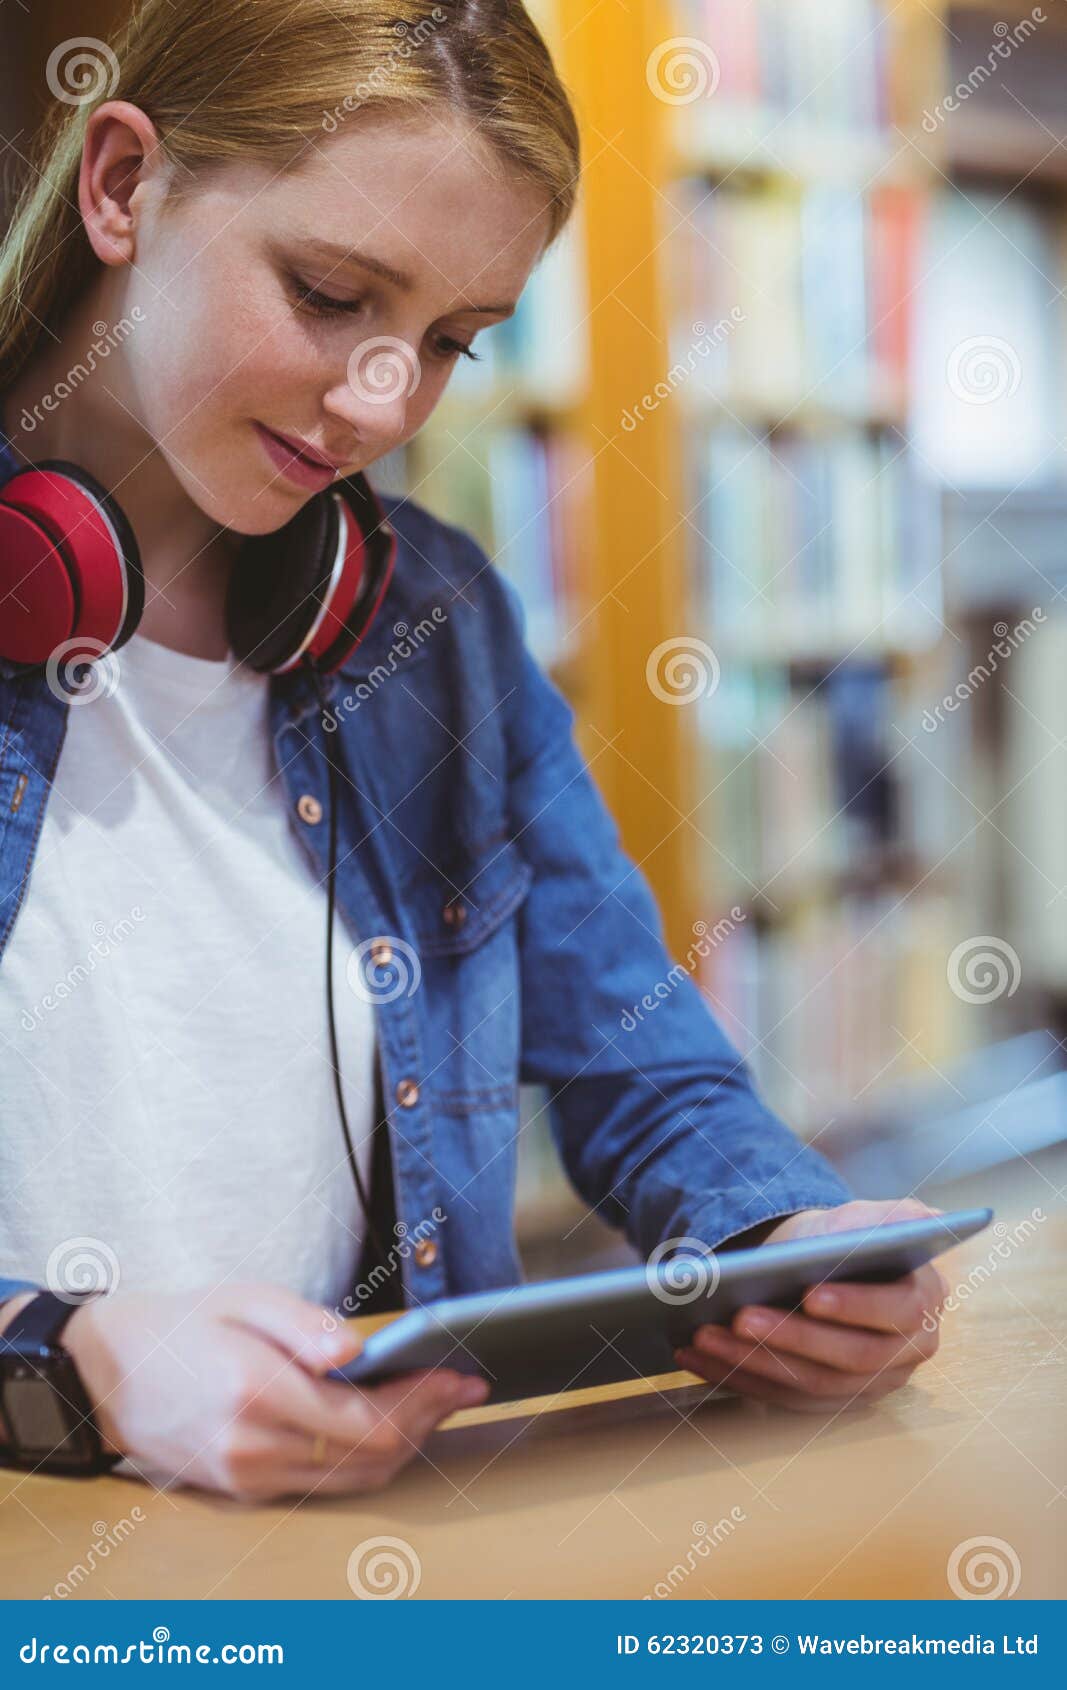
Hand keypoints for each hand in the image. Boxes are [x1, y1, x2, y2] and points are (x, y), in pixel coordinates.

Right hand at [60, 1282, 488, 1500]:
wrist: (107, 1371)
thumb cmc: (183, 1323)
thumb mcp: (244, 1297)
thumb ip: (304, 1322)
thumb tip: (358, 1349)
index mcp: (257, 1391)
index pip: (366, 1418)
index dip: (425, 1401)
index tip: (463, 1376)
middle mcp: (253, 1445)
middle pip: (369, 1456)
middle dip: (426, 1422)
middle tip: (462, 1388)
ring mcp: (245, 1476)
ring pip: (352, 1479)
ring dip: (403, 1446)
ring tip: (435, 1404)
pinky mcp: (241, 1489)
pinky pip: (322, 1485)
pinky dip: (364, 1459)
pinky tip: (386, 1425)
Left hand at [675, 1198, 949, 1413]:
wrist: (824, 1263)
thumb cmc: (847, 1237)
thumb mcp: (868, 1217)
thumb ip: (891, 1220)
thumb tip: (916, 1222)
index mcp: (923, 1304)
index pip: (897, 1312)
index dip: (854, 1306)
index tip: (808, 1293)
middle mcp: (904, 1354)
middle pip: (848, 1358)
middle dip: (789, 1337)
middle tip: (739, 1316)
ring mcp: (866, 1386)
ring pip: (809, 1385)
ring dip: (752, 1361)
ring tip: (704, 1333)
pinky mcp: (826, 1402)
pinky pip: (780, 1399)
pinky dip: (735, 1377)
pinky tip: (696, 1355)